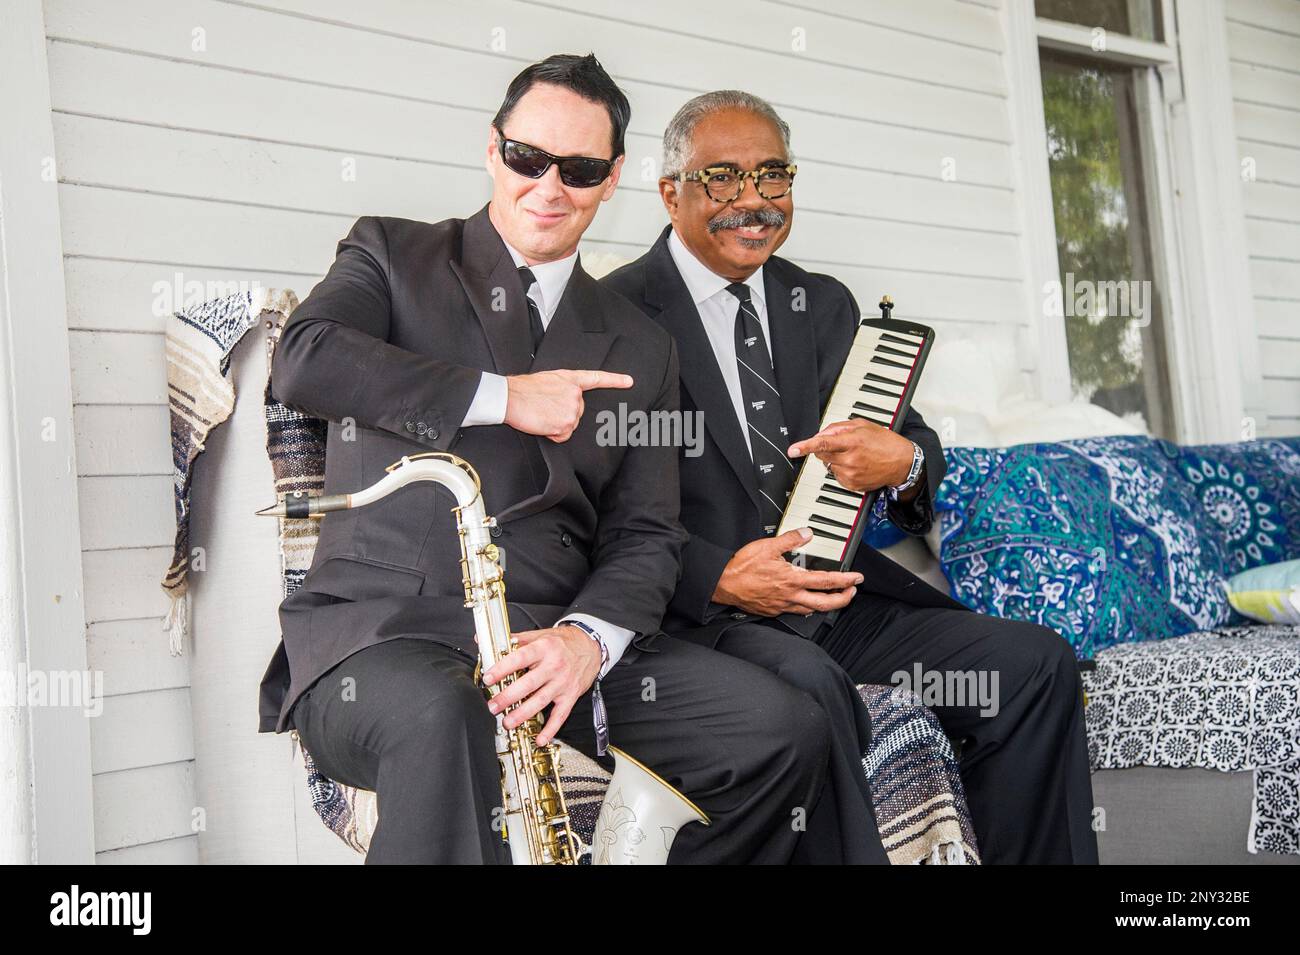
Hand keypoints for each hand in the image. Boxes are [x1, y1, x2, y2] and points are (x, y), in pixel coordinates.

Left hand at [480, 625, 601, 744]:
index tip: (488, 678)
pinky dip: (550, 729)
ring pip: (540, 701)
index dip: (502, 669)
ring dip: (522, 714)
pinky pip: (560, 715)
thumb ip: (516, 640)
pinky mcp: (570, 696)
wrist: (591, 647)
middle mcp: (554, 666)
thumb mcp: (541, 635)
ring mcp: (563, 683)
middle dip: (508, 697)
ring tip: (507, 722)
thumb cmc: (564, 643)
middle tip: (493, 706)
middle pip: (528, 684)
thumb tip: (487, 640)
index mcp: (544, 648)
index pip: (520, 659)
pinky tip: (540, 739)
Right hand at [504, 369, 633, 442]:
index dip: (614, 380)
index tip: (629, 381)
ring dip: (556, 425)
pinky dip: (552, 434)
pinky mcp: (566, 424)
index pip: (596, 378)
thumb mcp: (548, 380)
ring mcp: (572, 409)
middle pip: (578, 412)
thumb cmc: (523, 389)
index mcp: (570, 379)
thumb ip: (562, 389)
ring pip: (570, 425)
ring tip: (541, 414)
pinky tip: (542, 423)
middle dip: (562, 414)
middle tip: (544, 408)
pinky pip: (562, 435)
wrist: (510, 397)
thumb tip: (563, 402)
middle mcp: (575, 394)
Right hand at [713, 528, 862, 616]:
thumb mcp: (767, 546)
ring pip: (810, 610)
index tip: (856, 579)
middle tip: (852, 593)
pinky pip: (794, 611)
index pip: (826, 582)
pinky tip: (805, 602)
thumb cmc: (741, 567)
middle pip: (825, 604)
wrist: (723, 584)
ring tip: (833, 598)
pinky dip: (805, 607)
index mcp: (792, 580)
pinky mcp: (772, 611)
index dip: (845, 580)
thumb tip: (807, 533)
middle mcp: (790, 596)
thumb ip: (790, 539)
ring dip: (826, 605)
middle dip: (843, 599)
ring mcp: (781, 606)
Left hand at [788, 419, 914, 493]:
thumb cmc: (884, 442)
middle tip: (841, 445)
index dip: (805, 446)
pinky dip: (842, 470)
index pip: (823, 443)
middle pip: (822, 455)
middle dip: (825, 448)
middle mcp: (850, 459)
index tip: (793, 450)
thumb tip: (822, 434)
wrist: (902, 463)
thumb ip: (839, 427)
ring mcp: (851, 474)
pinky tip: (857, 466)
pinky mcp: (852, 485)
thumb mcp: (863, 425)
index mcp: (852, 441)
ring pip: (828, 465)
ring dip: (835, 460)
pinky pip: (837, 476)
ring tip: (855, 456)